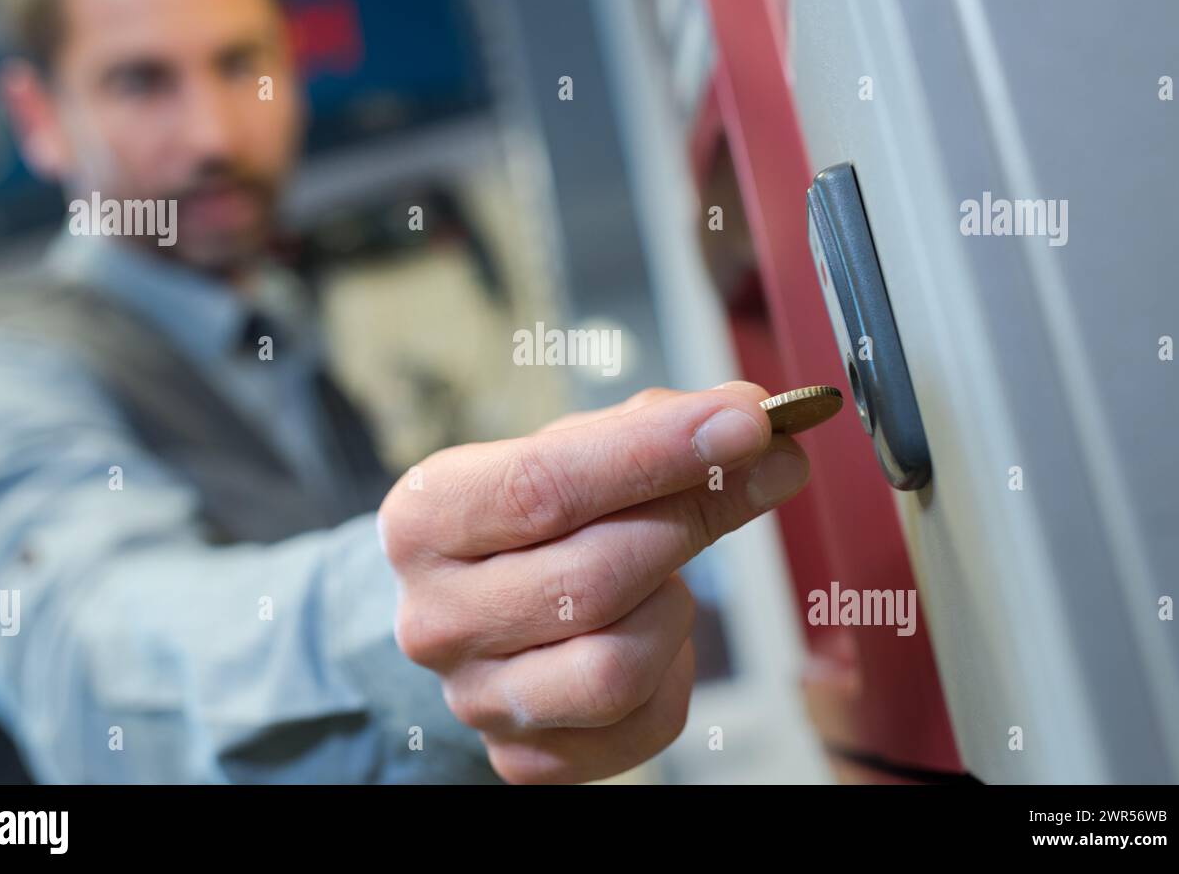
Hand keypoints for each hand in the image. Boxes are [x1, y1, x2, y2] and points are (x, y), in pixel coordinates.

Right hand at [378, 381, 808, 782]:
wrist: (474, 607)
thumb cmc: (529, 517)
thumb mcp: (566, 450)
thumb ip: (650, 428)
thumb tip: (749, 421)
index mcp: (425, 519)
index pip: (541, 486)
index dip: (654, 453)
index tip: (744, 423)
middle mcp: (435, 617)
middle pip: (593, 577)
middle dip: (690, 518)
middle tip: (754, 472)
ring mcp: (476, 698)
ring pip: (619, 665)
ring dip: (674, 608)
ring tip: (666, 575)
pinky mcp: (526, 758)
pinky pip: (642, 721)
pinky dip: (675, 671)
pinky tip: (654, 635)